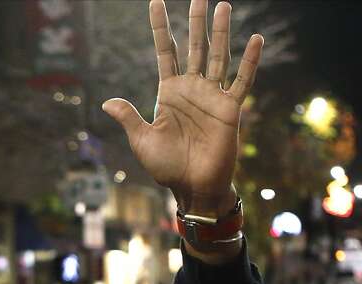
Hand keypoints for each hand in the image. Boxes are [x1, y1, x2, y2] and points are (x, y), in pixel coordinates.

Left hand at [102, 0, 263, 213]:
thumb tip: (107, 102)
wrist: (192, 187)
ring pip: (218, 56)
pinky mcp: (230, 109)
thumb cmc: (167, 167)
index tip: (155, 1)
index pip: (165, 52)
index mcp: (168, 92)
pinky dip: (250, 61)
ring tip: (223, 5)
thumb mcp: (142, 141)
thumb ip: (129, 117)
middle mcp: (192, 89)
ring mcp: (212, 96)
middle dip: (195, 21)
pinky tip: (255, 40)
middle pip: (193, 46)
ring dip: (221, 32)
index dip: (160, 28)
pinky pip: (242, 81)